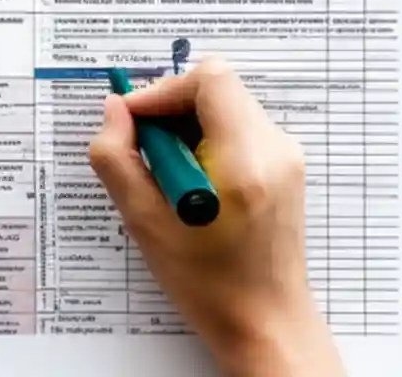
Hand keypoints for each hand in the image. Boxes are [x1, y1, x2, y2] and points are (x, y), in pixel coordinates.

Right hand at [89, 57, 343, 376]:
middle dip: (170, 109)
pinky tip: (190, 183)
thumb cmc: (207, 282)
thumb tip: (115, 110)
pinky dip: (205, 140)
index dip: (161, 91)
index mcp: (244, 159)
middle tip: (144, 152)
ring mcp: (286, 156)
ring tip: (167, 175)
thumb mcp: (144, 222)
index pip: (208, 79)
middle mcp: (274, 148)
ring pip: (224, 106)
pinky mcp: (284, 167)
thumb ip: (118, 158)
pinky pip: (237, 128)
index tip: (131, 122)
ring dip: (186, 127)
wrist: (265, 322)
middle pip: (215, 89)